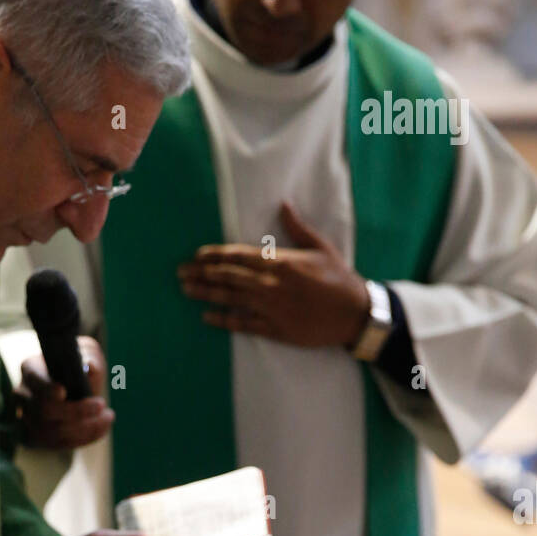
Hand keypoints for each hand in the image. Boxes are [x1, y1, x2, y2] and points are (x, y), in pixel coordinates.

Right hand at [15, 336, 113, 449]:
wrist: (73, 386)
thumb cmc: (79, 366)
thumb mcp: (86, 353)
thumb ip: (89, 357)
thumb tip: (90, 367)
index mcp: (31, 369)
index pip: (34, 381)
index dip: (46, 389)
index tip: (63, 391)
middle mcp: (23, 395)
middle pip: (43, 411)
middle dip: (76, 411)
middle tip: (102, 404)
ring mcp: (27, 419)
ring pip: (52, 432)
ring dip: (85, 428)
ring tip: (108, 417)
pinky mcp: (37, 438)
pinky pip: (59, 444)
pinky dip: (84, 438)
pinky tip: (101, 428)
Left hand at [177, 201, 369, 348]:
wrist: (355, 314)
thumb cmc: (340, 279)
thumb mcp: (320, 247)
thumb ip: (297, 228)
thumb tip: (284, 205)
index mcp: (282, 262)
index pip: (240, 256)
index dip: (216, 255)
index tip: (197, 255)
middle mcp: (272, 284)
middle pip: (230, 276)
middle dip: (203, 274)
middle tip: (180, 272)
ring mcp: (273, 308)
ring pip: (232, 299)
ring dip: (206, 294)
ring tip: (186, 290)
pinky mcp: (277, 330)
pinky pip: (245, 324)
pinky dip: (225, 321)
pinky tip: (207, 317)